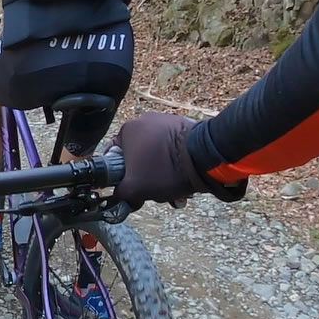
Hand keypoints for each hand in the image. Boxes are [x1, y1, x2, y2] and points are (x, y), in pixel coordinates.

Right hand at [106, 112, 241, 208]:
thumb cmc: (165, 168)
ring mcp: (167, 122)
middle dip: (146, 180)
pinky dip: (176, 167)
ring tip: (175, 193)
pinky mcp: (185, 128)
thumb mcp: (134, 189)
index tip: (129, 189)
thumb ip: (121, 194)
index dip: (119, 177)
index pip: (113, 157)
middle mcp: (145, 121)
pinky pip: (173, 151)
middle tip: (155, 194)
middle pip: (138, 159)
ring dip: (163, 177)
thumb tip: (121, 198)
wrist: (204, 157)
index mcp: (128, 129)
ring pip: (157, 158)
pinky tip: (184, 183)